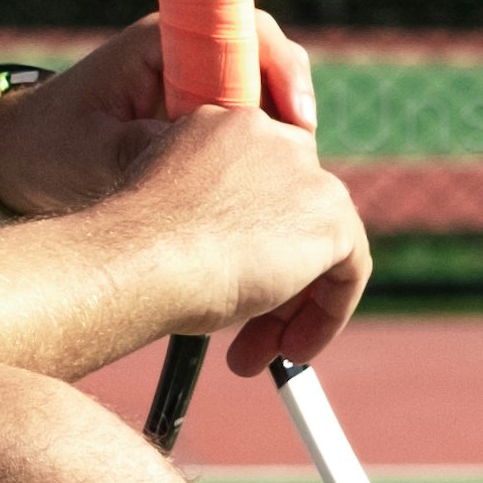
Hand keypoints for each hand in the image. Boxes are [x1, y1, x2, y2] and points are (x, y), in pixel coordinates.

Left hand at [0, 2, 323, 213]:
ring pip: (266, 110)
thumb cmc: (47, 148)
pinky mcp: (198, 127)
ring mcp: (198, 93)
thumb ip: (149, 151)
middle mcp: (190, 59)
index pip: (248, 34)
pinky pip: (248, 138)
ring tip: (288, 195)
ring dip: (281, 148)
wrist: (13, 164)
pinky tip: (263, 208)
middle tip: (303, 164)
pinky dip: (260, 167)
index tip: (297, 117)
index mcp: (164, 41)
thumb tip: (209, 164)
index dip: (282, 70)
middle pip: (271, 71)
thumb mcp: (95, 154)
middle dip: (293, 115)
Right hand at [118, 94, 368, 379]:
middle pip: (294, 213)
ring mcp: (304, 171)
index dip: (251, 242)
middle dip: (275, 281)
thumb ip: (210, 218)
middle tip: (246, 335)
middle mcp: (269, 135)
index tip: (231, 284)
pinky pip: (349, 269)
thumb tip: (238, 264)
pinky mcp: (331, 214)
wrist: (137, 260)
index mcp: (222, 126)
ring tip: (258, 355)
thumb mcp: (172, 219)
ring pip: (320, 244)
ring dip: (293, 305)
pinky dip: (327, 314)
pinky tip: (290, 349)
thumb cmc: (133, 251)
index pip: (261, 185)